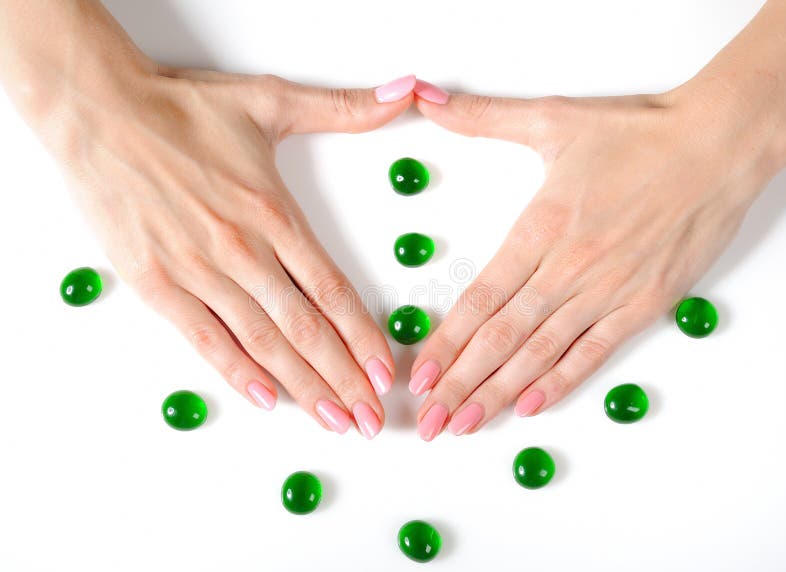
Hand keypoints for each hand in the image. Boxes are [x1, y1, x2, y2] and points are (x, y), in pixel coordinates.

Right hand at [51, 63, 417, 436]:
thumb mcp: (269, 100)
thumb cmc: (181, 109)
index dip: (363, 337)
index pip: (332, 290)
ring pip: (262, 342)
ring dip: (302, 386)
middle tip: (370, 417)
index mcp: (273, 214)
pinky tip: (266, 400)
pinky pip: (204, 339)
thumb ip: (342, 108)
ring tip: (334, 420)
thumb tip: (406, 94)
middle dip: (343, 379)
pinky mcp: (157, 284)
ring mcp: (197, 272)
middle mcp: (241, 250)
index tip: (385, 372)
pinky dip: (236, 372)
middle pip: (306, 329)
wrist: (98, 111)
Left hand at [409, 81, 785, 439]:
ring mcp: (607, 291)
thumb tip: (429, 101)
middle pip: (502, 337)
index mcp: (541, 227)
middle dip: (460, 383)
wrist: (719, 144)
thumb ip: (483, 118)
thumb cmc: (639, 133)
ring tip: (464, 424)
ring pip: (541, 353)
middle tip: (430, 419)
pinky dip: (561, 381)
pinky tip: (530, 406)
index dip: (447, 342)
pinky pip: (594, 353)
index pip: (481, 298)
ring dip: (499, 394)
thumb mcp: (553, 117)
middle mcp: (568, 267)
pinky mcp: (644, 304)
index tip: (421, 374)